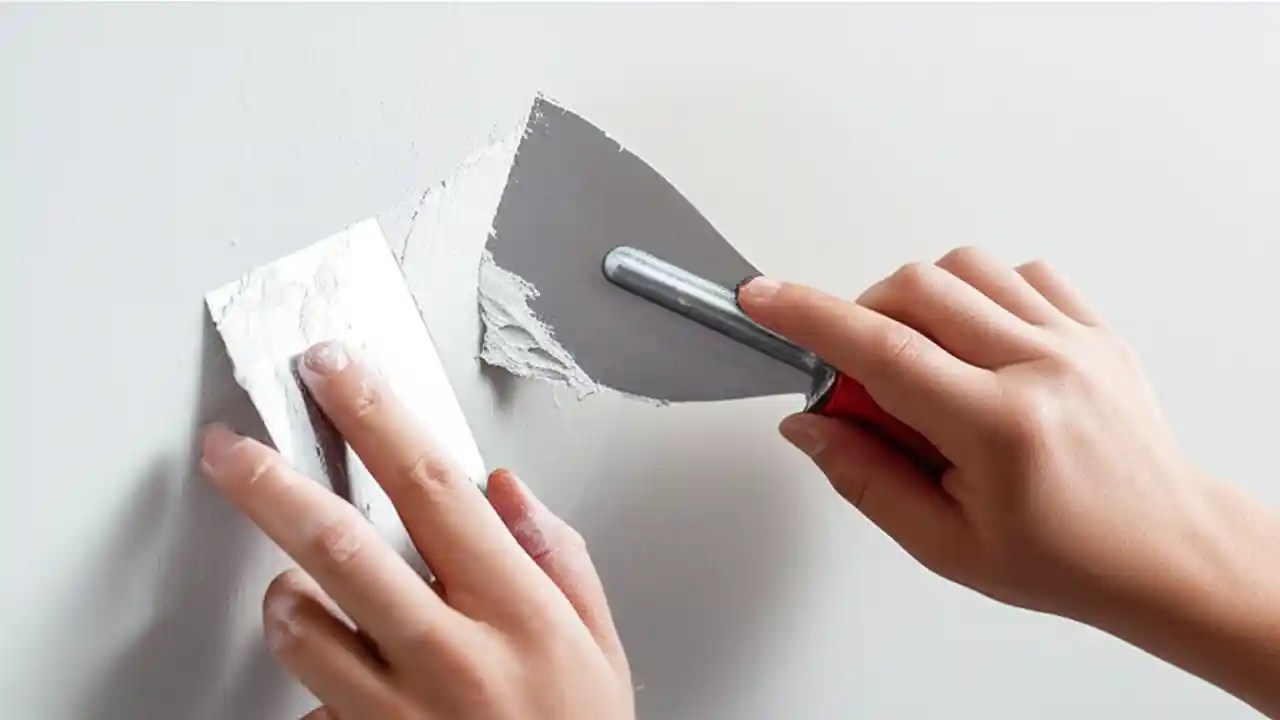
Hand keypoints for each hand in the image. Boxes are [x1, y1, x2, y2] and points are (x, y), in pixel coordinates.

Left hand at [201, 342, 632, 719]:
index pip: (434, 487)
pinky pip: (304, 703)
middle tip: (231, 448)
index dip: (376, 415)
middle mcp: (453, 658)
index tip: (336, 372)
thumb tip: (503, 491)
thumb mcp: (599, 644)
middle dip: (271, 483)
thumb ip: (556, 555)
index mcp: (518, 612)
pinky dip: (311, 676)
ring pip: (297, 626)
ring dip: (285, 594)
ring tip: (301, 592)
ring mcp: (396, 715)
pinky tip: (346, 680)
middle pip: (340, 545)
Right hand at [739, 247, 1279, 715]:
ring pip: (964, 266)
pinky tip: (979, 344)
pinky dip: (980, 294)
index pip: (881, 350)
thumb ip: (865, 477)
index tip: (763, 299)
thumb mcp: (946, 545)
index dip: (808, 317)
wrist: (1167, 551)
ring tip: (930, 365)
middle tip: (870, 386)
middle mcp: (1041, 367)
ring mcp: (1075, 339)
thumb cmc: (1068, 559)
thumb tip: (808, 423)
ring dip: (921, 302)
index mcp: (999, 427)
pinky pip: (1020, 271)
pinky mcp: (1096, 325)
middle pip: (916, 289)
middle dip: (864, 318)